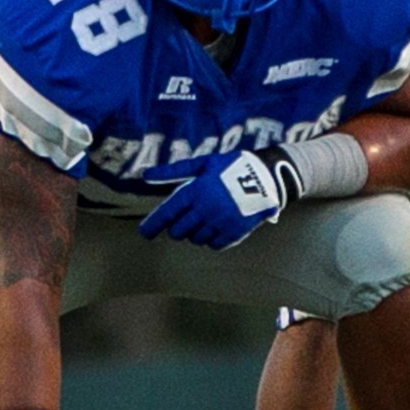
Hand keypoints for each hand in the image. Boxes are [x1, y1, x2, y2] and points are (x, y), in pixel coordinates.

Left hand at [138, 150, 288, 249]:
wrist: (266, 178)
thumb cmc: (229, 167)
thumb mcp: (202, 164)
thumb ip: (173, 171)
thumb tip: (145, 175)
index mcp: (195, 191)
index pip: (167, 213)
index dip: (153, 225)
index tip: (144, 233)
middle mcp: (205, 209)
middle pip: (178, 231)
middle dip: (177, 228)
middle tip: (184, 220)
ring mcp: (220, 223)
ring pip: (195, 239)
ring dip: (194, 232)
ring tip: (204, 219)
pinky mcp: (233, 233)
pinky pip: (213, 244)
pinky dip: (210, 238)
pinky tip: (216, 226)